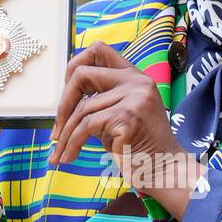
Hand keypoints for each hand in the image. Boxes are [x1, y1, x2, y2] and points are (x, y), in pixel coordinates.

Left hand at [48, 42, 205, 219]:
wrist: (164, 170)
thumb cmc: (140, 148)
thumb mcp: (120, 115)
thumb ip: (99, 102)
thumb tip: (64, 103)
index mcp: (135, 76)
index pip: (98, 50)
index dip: (74, 67)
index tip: (67, 95)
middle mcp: (136, 81)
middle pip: (82, 74)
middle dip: (62, 104)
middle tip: (57, 131)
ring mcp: (134, 97)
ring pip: (82, 108)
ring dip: (66, 135)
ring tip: (60, 154)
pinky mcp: (128, 117)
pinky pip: (87, 127)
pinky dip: (73, 144)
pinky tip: (70, 157)